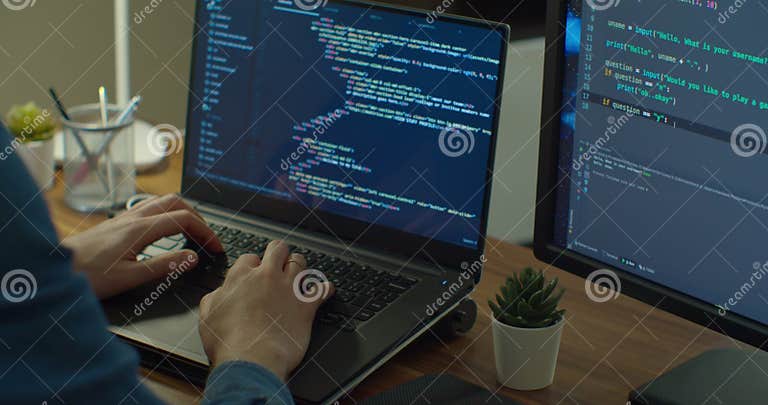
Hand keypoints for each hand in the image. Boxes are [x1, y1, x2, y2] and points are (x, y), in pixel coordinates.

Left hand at [62, 194, 222, 298]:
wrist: (52, 269)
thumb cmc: (85, 276)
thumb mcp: (129, 278)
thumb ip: (164, 267)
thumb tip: (192, 259)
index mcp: (140, 229)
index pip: (185, 219)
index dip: (206, 232)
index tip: (215, 247)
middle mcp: (132, 218)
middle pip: (176, 202)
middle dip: (197, 216)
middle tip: (206, 237)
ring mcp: (123, 218)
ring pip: (161, 202)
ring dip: (182, 212)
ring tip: (191, 231)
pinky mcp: (115, 224)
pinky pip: (148, 209)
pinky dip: (165, 215)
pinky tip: (163, 232)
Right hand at [198, 240, 333, 380]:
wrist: (251, 359)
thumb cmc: (228, 342)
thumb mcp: (207, 316)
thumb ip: (214, 299)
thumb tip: (219, 294)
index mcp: (241, 277)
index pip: (249, 257)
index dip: (252, 265)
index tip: (253, 273)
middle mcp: (266, 276)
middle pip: (278, 249)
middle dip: (278, 253)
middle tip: (279, 261)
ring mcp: (289, 288)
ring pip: (300, 262)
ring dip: (299, 266)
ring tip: (298, 273)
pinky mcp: (306, 304)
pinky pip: (322, 288)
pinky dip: (325, 288)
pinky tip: (325, 289)